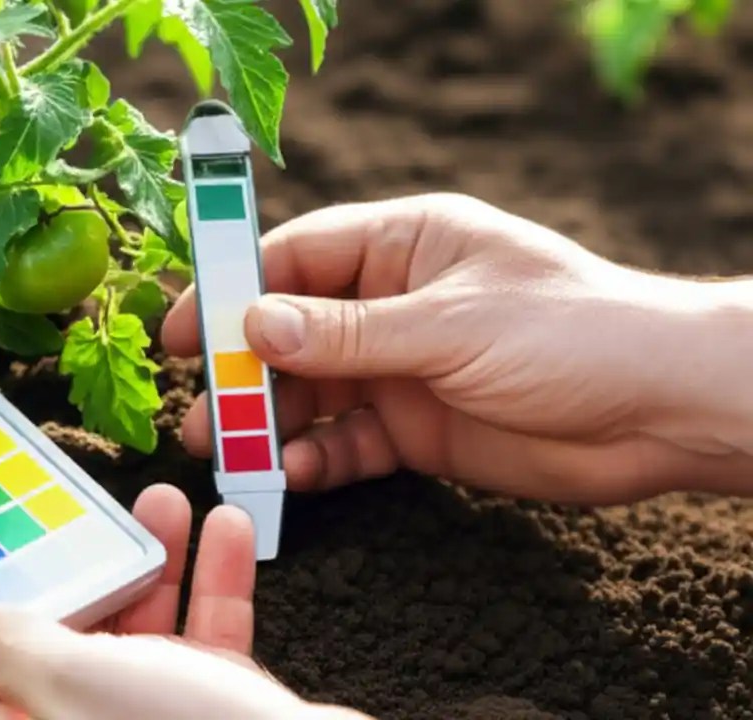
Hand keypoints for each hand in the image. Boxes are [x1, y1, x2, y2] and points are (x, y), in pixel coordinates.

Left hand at [0, 483, 372, 719]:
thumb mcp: (77, 681)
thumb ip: (10, 647)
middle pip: (44, 649)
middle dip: (69, 571)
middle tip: (74, 516)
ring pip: (130, 637)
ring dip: (150, 565)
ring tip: (163, 503)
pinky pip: (196, 648)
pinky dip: (211, 591)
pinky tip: (228, 532)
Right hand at [163, 193, 752, 502]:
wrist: (657, 411)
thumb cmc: (571, 332)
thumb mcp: (450, 324)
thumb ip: (348, 332)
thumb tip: (254, 325)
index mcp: (403, 244)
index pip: (298, 257)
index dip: (235, 288)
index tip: (185, 327)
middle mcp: (392, 303)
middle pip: (292, 331)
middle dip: (242, 369)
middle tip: (200, 405)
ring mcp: (400, 368)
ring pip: (311, 392)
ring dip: (268, 421)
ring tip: (226, 451)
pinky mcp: (413, 429)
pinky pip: (345, 442)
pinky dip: (315, 459)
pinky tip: (292, 475)